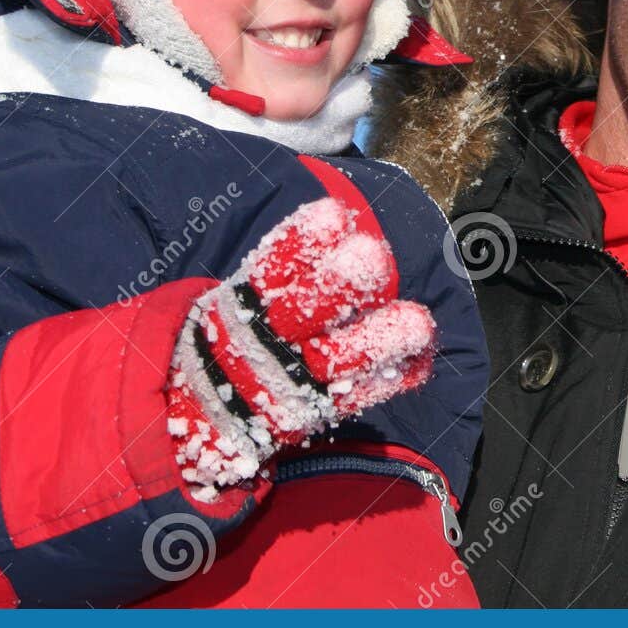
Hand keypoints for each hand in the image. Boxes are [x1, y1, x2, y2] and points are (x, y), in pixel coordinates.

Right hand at [166, 198, 435, 497]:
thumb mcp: (242, 298)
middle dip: (340, 285)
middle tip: (373, 256)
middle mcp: (269, 342)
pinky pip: (355, 397)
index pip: (270, 270)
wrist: (207, 409)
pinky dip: (390, 379)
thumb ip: (284, 265)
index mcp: (245, 306)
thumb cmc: (244, 333)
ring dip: (380, 339)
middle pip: (302, 312)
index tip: (334, 215)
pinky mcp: (316, 411)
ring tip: (417, 323)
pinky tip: (420, 359)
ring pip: (336, 359)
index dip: (301, 241)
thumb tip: (338, 217)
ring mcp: (293, 381)